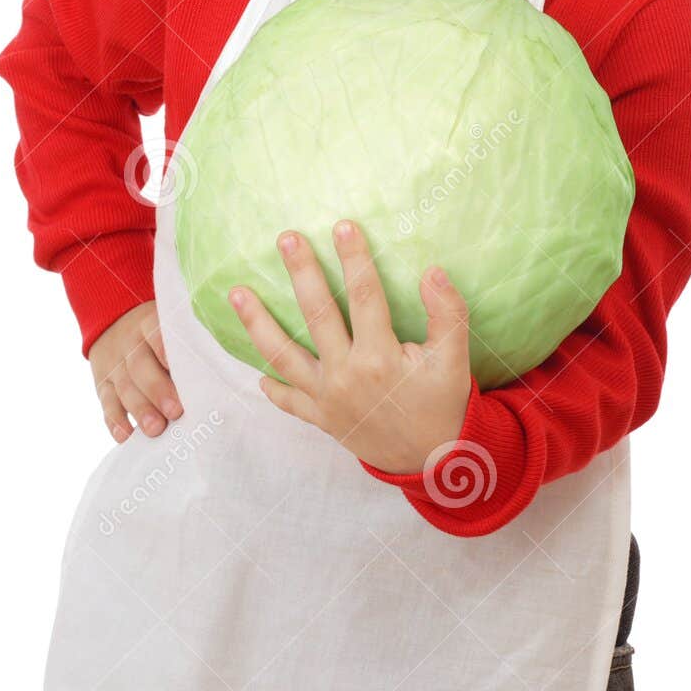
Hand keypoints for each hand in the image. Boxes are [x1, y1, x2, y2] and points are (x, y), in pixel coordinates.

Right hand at [88, 301, 183, 443]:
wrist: (111, 322)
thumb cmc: (157, 332)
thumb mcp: (168, 324)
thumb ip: (189, 340)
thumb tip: (219, 366)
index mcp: (149, 324)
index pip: (158, 336)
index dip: (168, 353)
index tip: (185, 372)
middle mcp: (129, 344)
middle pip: (140, 366)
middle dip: (157, 390)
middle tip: (175, 411)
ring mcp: (113, 365)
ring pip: (124, 387)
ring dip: (140, 410)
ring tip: (155, 429)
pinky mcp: (103, 384)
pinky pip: (106, 403)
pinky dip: (115, 421)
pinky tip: (125, 436)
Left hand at [229, 220, 471, 474]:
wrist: (434, 464)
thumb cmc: (443, 406)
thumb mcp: (454, 361)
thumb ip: (448, 314)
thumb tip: (433, 272)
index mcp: (380, 357)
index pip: (364, 296)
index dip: (354, 259)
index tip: (342, 226)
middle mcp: (346, 375)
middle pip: (317, 315)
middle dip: (300, 273)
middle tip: (285, 238)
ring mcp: (327, 398)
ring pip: (284, 355)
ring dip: (257, 323)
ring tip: (236, 294)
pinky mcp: (321, 419)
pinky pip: (289, 401)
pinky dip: (273, 387)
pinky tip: (259, 372)